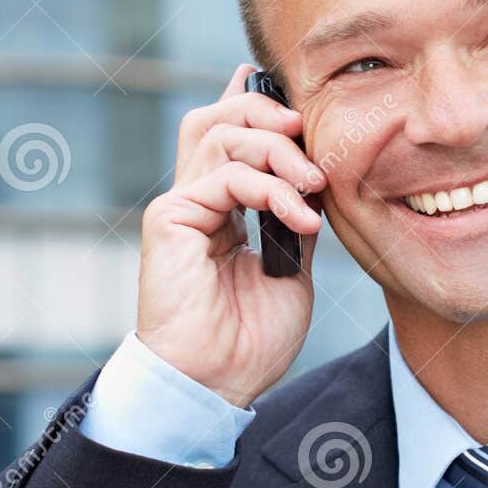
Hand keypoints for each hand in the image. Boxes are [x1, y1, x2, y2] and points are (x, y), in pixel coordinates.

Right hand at [136, 62, 324, 407]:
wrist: (217, 383)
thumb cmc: (251, 339)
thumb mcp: (292, 269)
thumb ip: (296, 218)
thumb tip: (318, 179)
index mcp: (220, 207)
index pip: (231, 135)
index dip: (258, 104)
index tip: (300, 104)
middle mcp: (195, 199)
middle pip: (219, 118)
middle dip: (267, 112)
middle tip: (309, 134)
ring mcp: (180, 206)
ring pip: (221, 134)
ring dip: (278, 150)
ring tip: (314, 183)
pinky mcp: (169, 219)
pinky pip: (225, 177)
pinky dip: (270, 188)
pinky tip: (299, 217)